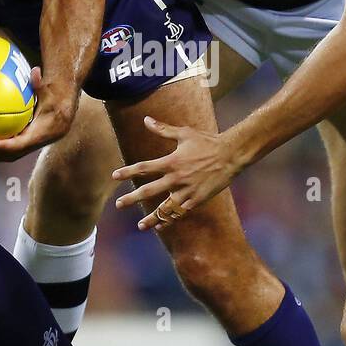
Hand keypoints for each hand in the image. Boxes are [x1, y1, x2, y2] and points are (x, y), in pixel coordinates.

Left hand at [0, 68, 74, 163]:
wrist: (60, 119)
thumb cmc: (53, 103)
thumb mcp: (49, 93)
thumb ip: (40, 85)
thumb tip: (35, 71)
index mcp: (37, 135)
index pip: (19, 144)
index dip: (3, 146)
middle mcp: (26, 146)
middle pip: (1, 156)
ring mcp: (19, 149)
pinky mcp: (13, 147)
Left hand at [111, 116, 237, 229]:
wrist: (231, 155)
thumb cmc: (207, 141)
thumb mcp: (184, 133)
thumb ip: (163, 129)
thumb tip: (146, 120)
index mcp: (171, 161)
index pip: (144, 167)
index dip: (128, 172)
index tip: (115, 176)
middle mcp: (177, 178)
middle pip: (149, 191)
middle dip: (132, 198)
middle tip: (119, 204)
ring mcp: (187, 191)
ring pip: (165, 208)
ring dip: (152, 217)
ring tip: (140, 225)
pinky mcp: (197, 199)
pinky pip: (181, 212)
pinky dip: (170, 219)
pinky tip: (161, 225)